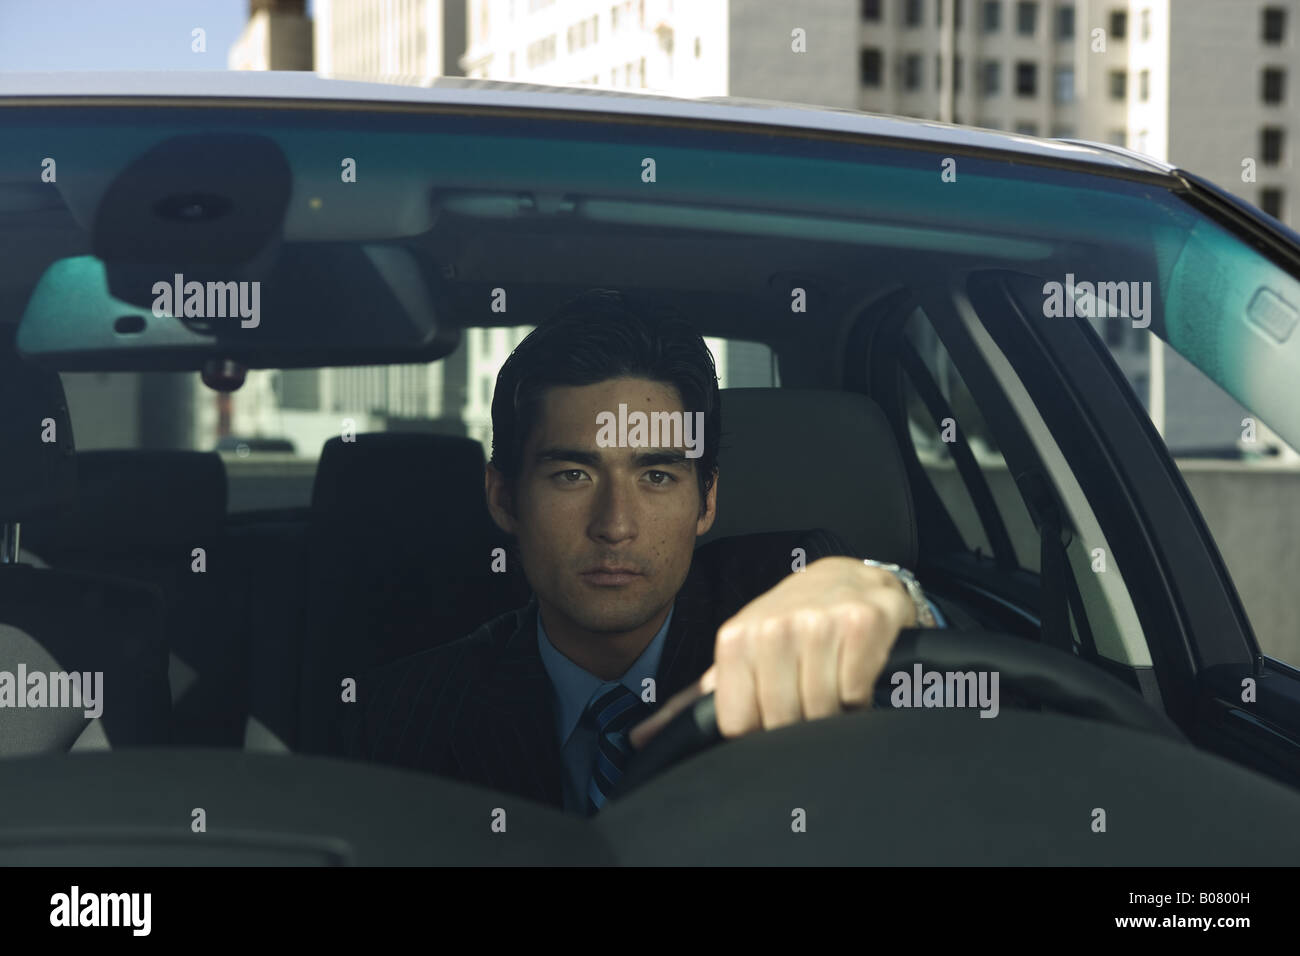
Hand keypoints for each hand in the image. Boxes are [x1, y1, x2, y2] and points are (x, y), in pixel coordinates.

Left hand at [628, 557, 915, 748]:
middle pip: (782, 722)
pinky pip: (856, 693)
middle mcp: (772, 627)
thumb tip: (640, 739)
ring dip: (832, 710)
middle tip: (806, 694)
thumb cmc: (788, 623)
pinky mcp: (861, 623)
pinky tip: (853, 669)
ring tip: (829, 680)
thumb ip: (691, 703)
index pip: (739, 725)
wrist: (848, 579)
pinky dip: (859, 694)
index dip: (760, 730)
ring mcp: (818, 622)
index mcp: (735, 639)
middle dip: (799, 722)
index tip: (771, 711)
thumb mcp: (738, 656)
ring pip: (822, 711)